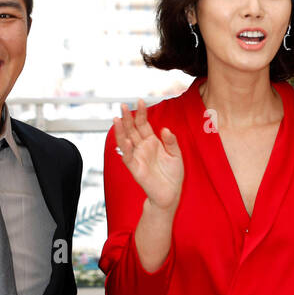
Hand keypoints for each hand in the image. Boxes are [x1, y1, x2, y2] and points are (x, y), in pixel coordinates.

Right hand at [114, 98, 182, 212]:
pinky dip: (127, 149)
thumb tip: (165, 129)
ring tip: (117, 118)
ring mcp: (138, 157)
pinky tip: (127, 140)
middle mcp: (142, 147)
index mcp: (152, 142)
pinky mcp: (136, 168)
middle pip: (132, 129)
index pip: (144, 124)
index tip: (140, 101)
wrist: (170, 193)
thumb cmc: (173, 175)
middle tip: (123, 105)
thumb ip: (171, 142)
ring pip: (125, 141)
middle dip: (127, 118)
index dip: (141, 113)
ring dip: (121, 130)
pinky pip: (129, 157)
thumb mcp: (176, 155)